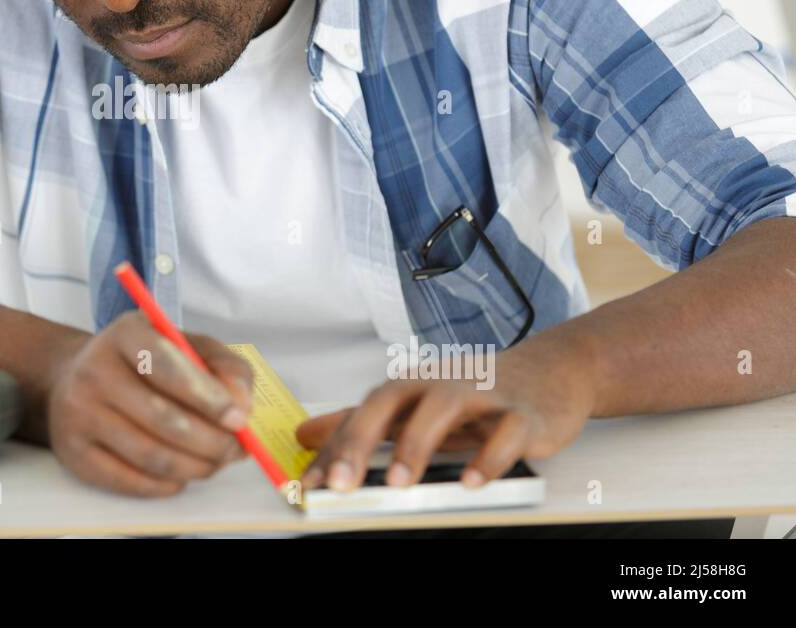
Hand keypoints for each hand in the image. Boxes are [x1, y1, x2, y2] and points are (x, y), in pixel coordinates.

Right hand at [45, 312, 253, 495]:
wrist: (74, 378)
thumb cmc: (143, 362)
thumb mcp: (186, 345)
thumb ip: (225, 367)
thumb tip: (242, 407)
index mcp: (125, 333)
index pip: (168, 367)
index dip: (208, 397)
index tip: (238, 419)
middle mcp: (94, 370)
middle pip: (162, 418)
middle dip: (211, 441)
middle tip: (234, 450)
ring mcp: (79, 414)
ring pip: (150, 455)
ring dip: (194, 466)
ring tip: (214, 462)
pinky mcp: (74, 453)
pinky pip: (130, 481)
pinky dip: (166, 485)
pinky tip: (181, 474)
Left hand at [294, 337, 597, 490]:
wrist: (549, 371)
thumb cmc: (475, 392)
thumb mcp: (414, 405)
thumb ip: (361, 421)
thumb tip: (307, 436)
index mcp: (410, 385)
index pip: (362, 410)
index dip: (333, 445)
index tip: (311, 482)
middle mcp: (439, 383)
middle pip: (392, 400)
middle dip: (362, 440)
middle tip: (341, 481)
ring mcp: (481, 394)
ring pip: (443, 409)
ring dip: (417, 447)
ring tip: (397, 484)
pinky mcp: (522, 413)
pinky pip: (505, 432)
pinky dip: (488, 457)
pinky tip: (471, 482)